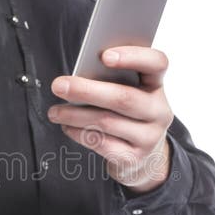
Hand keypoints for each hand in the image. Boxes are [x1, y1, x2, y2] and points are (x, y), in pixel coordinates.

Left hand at [48, 46, 173, 194]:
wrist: (143, 157)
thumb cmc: (127, 115)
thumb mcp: (128, 93)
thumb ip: (112, 80)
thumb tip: (80, 75)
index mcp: (156, 85)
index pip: (157, 63)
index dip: (133, 56)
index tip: (104, 56)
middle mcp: (158, 111)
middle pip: (124, 97)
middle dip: (87, 90)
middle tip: (59, 85)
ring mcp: (149, 137)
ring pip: (107, 122)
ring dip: (75, 115)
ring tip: (55, 111)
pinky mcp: (133, 158)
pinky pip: (101, 144)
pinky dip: (79, 133)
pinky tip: (67, 126)